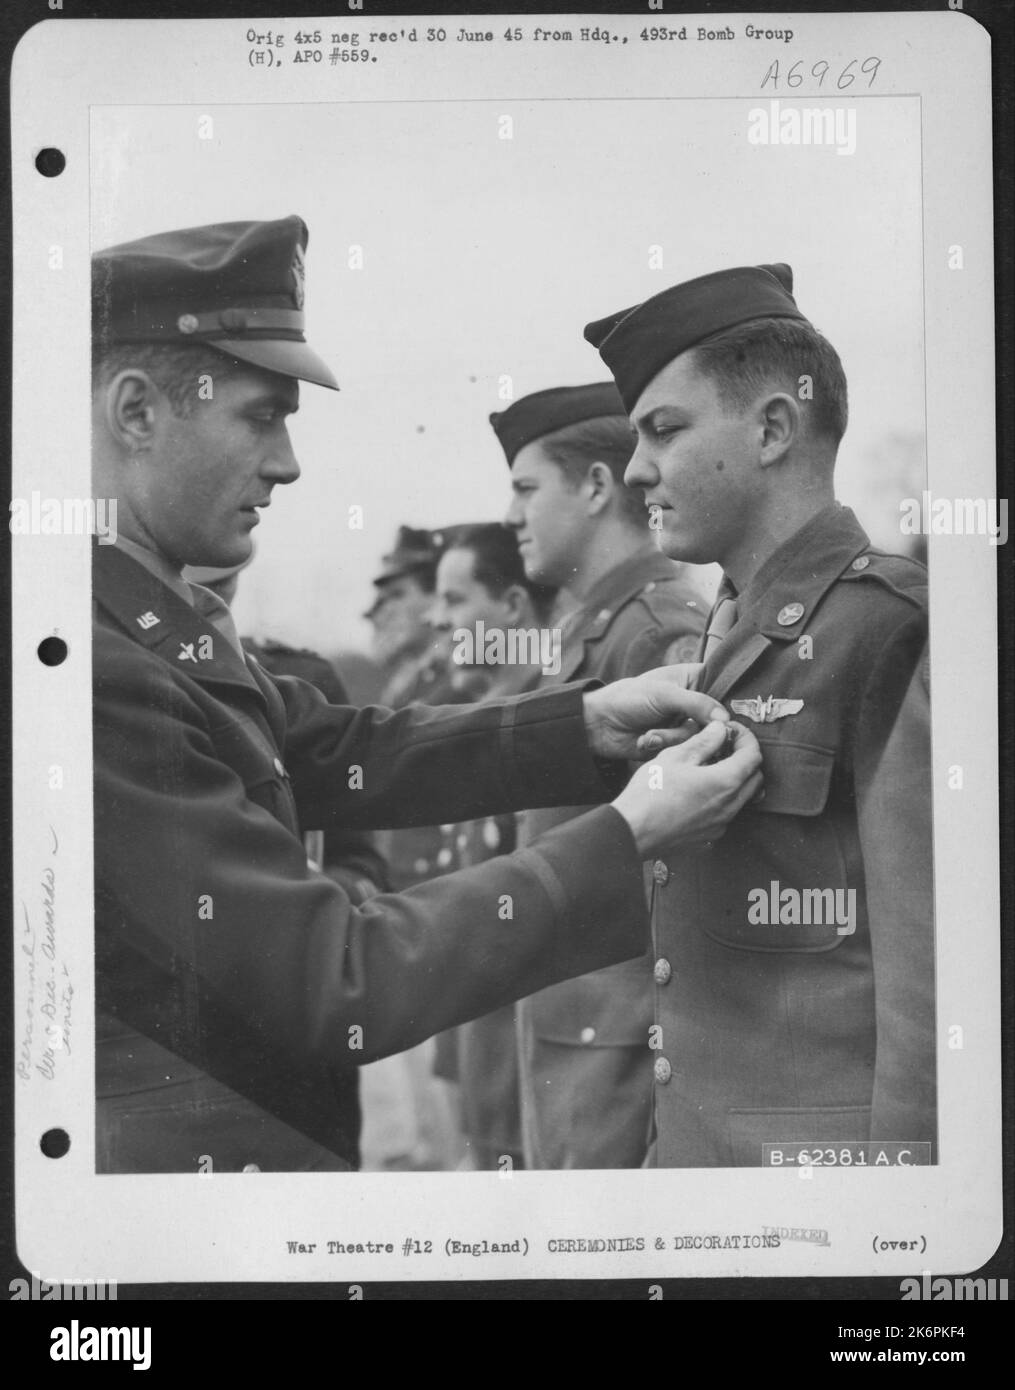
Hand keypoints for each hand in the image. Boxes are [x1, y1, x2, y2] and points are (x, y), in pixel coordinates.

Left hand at [583, 665, 726, 761]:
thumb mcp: (663, 694)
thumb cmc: (628, 698)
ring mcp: (684, 723)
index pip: (723, 687)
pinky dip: (663, 745)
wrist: (598, 723)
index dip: (726, 702)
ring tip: (650, 733)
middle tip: (683, 726)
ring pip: (699, 737)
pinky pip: (683, 749)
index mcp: (693, 679)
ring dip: (672, 738)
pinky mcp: (675, 743)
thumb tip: (725, 718)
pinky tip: (646, 740)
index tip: (723, 717)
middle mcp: (693, 702)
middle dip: (696, 726)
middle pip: (716, 718)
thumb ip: (696, 703)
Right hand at [612, 721, 762, 858]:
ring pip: (743, 796)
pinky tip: (702, 789)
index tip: (732, 730)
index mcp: (725, 782)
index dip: (746, 737)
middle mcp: (730, 806)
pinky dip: (724, 797)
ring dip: (736, 778)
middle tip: (725, 745)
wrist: (633, 831)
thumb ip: (704, 741)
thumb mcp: (676, 756)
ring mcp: (721, 824)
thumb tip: (720, 729)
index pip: (753, 754)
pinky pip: (727, 812)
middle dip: (745, 757)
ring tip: (712, 765)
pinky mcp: (709, 835)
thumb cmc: (650, 794)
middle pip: (755, 776)